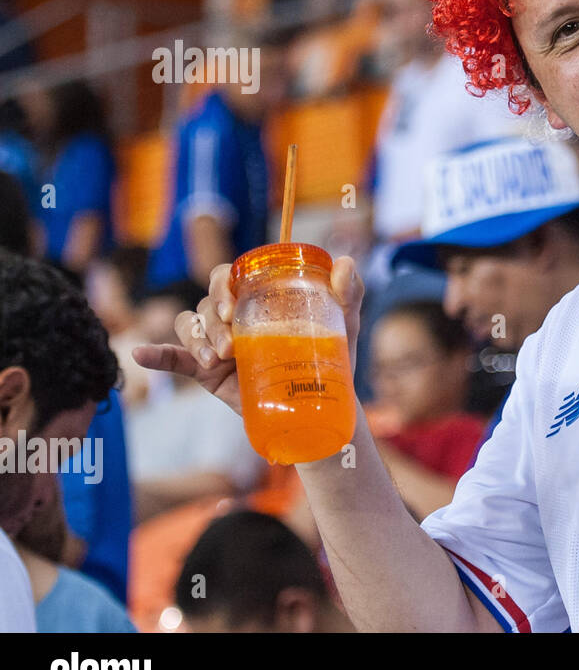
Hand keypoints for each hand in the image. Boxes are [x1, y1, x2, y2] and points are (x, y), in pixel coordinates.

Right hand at [132, 256, 365, 412]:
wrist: (321, 406)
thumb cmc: (332, 358)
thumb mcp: (345, 325)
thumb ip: (349, 293)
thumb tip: (345, 263)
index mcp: (259, 298)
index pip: (230, 276)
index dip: (225, 283)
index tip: (234, 304)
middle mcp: (234, 316)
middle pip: (208, 300)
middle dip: (213, 312)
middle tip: (230, 337)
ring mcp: (217, 342)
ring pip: (191, 325)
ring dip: (198, 338)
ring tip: (218, 359)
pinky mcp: (206, 371)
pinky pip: (175, 358)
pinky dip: (156, 355)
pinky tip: (140, 354)